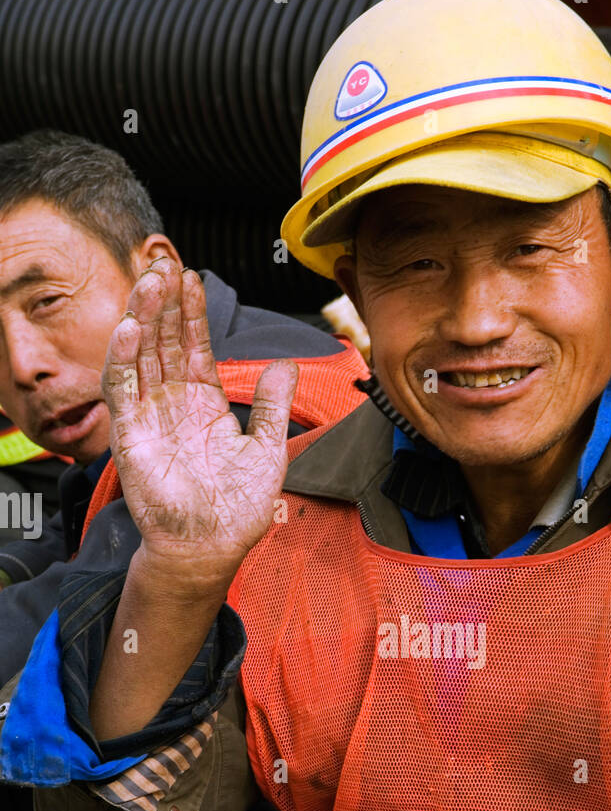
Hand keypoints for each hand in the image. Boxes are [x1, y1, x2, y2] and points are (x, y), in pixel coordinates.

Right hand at [101, 257, 297, 581]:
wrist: (212, 548)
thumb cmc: (238, 509)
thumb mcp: (268, 450)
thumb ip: (273, 405)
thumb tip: (287, 364)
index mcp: (205, 403)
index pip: (193, 346)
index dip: (191, 313)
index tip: (193, 278)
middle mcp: (174, 404)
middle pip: (163, 341)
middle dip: (164, 302)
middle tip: (165, 263)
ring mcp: (150, 416)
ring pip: (140, 355)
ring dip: (143, 317)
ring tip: (149, 281)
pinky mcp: (130, 435)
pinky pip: (123, 389)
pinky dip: (124, 358)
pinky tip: (132, 329)